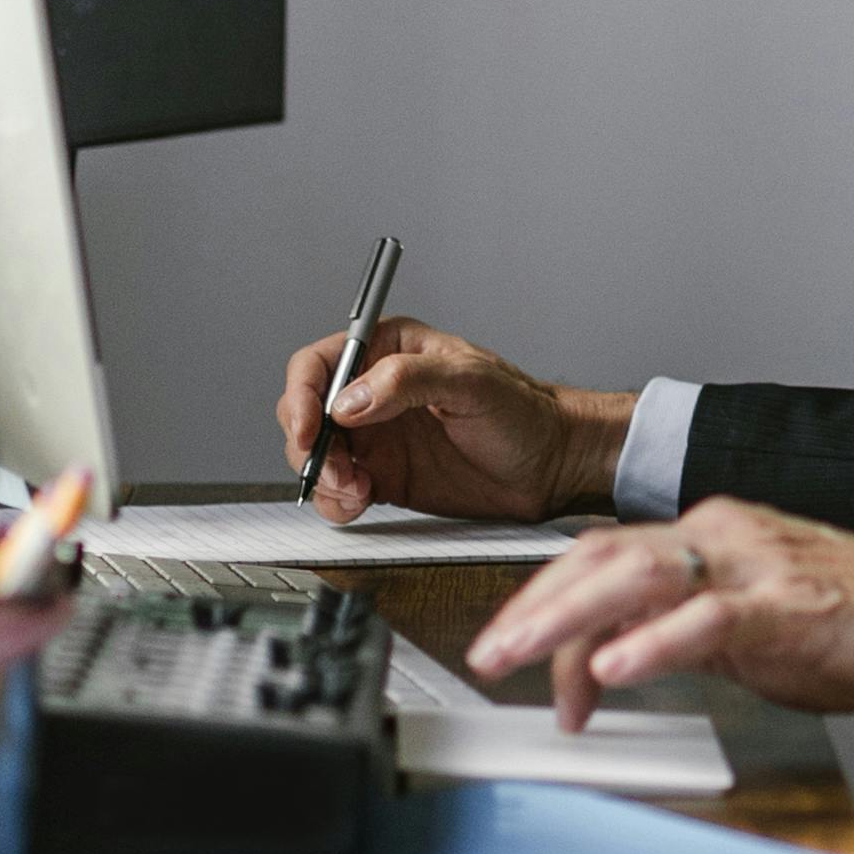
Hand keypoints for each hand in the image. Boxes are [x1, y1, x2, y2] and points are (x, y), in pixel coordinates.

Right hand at [275, 317, 631, 526]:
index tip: (308, 427)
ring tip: (358, 490)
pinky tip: (361, 501)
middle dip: (311, 444)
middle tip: (339, 470)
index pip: (320, 364)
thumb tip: (348, 401)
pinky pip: (340, 489)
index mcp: (388, 351)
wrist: (551, 466)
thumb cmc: (522, 412)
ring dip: (325, 476)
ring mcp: (376, 437)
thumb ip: (406, 380)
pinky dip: (338, 501)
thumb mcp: (469, 381)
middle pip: (306, 412)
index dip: (302, 395)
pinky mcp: (384, 477)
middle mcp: (373, 392)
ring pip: (318, 454)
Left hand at [470, 499, 853, 728]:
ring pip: (637, 576)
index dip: (546, 612)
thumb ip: (685, 634)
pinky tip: (613, 671)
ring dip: (567, 622)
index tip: (519, 664)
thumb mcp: (754, 631)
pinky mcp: (794, 603)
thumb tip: (617, 660)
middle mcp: (723, 534)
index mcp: (709, 533)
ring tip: (522, 658)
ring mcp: (757, 563)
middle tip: (487, 656)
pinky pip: (709, 618)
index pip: (601, 562)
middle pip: (600, 559)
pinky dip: (653, 644)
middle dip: (531, 609)